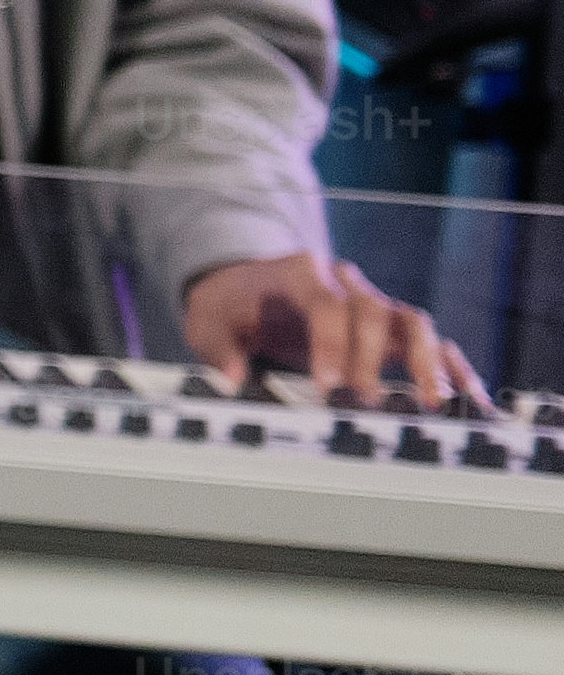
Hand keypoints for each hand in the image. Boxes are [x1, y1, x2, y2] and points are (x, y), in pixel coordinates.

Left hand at [177, 251, 486, 406]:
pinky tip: (467, 396)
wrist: (244, 286)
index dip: (331, 343)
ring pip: (410, 321)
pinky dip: (448, 366)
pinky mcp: (388, 328)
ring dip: (424, 361)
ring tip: (432, 401)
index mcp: (301, 272)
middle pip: (373, 310)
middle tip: (368, 399)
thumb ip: (217, 346)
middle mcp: (344, 282)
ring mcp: (371, 303)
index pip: (325, 302)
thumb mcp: (207, 319)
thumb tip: (233, 376)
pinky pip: (428, 341)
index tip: (329, 383)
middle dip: (373, 357)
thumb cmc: (230, 305)